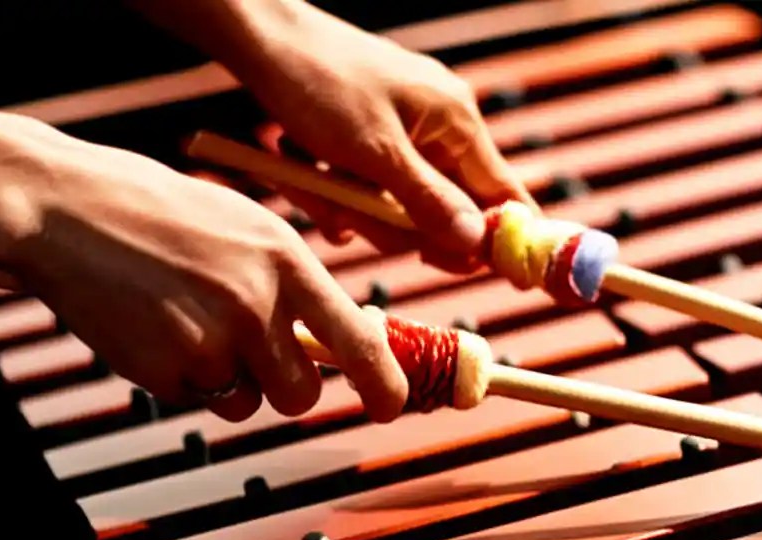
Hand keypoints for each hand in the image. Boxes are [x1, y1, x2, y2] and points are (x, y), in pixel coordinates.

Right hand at [0, 115, 408, 423]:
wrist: (62, 208)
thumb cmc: (155, 211)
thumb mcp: (243, 226)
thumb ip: (290, 281)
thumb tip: (336, 333)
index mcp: (285, 261)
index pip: (358, 341)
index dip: (384, 384)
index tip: (392, 405)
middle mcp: (256, 305)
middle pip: (301, 393)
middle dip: (286, 387)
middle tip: (256, 357)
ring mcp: (209, 341)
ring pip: (248, 403)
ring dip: (231, 383)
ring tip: (189, 324)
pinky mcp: (164, 370)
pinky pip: (196, 399)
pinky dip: (182, 378)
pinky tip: (153, 328)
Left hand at [225, 3, 536, 271]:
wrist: (259, 37)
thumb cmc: (319, 83)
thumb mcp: (374, 153)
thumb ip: (428, 201)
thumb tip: (476, 244)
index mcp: (457, 123)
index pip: (502, 195)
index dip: (501, 240)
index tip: (503, 280)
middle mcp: (441, 127)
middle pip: (443, 209)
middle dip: (394, 225)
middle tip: (351, 221)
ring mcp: (406, 131)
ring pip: (397, 203)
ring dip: (354, 207)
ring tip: (315, 185)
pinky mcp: (372, 135)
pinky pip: (369, 185)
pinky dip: (338, 191)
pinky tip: (306, 175)